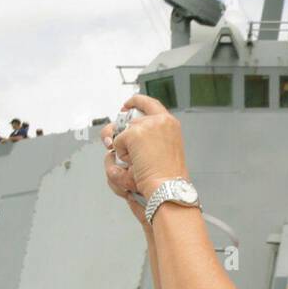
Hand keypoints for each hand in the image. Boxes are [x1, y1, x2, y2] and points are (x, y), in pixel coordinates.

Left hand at [104, 94, 189, 212]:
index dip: (136, 102)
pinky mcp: (134, 134)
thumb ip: (149, 137)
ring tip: (140, 161)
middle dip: (122, 133)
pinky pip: (117, 141)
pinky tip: (135, 162)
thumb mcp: (163, 150)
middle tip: (126, 148)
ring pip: (123, 132)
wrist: (168, 186)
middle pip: (130, 119)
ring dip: (126, 148)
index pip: (150, 104)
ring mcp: (147, 125)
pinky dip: (122, 154)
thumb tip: (121, 134)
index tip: (126, 105)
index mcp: (170, 123)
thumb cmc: (167, 176)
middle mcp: (160, 120)